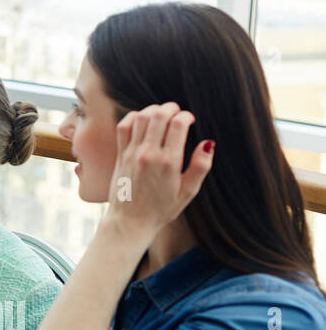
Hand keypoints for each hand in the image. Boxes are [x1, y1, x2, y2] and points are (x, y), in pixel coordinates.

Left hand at [105, 103, 213, 240]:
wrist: (131, 221)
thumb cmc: (162, 208)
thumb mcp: (188, 192)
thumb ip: (201, 166)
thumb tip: (209, 143)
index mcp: (169, 162)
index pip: (178, 125)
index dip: (186, 116)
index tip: (190, 119)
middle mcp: (148, 154)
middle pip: (159, 116)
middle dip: (171, 108)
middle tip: (177, 112)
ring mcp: (132, 153)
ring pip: (141, 117)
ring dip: (153, 110)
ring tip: (162, 114)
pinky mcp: (120, 154)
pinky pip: (124, 127)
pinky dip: (133, 117)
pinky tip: (142, 119)